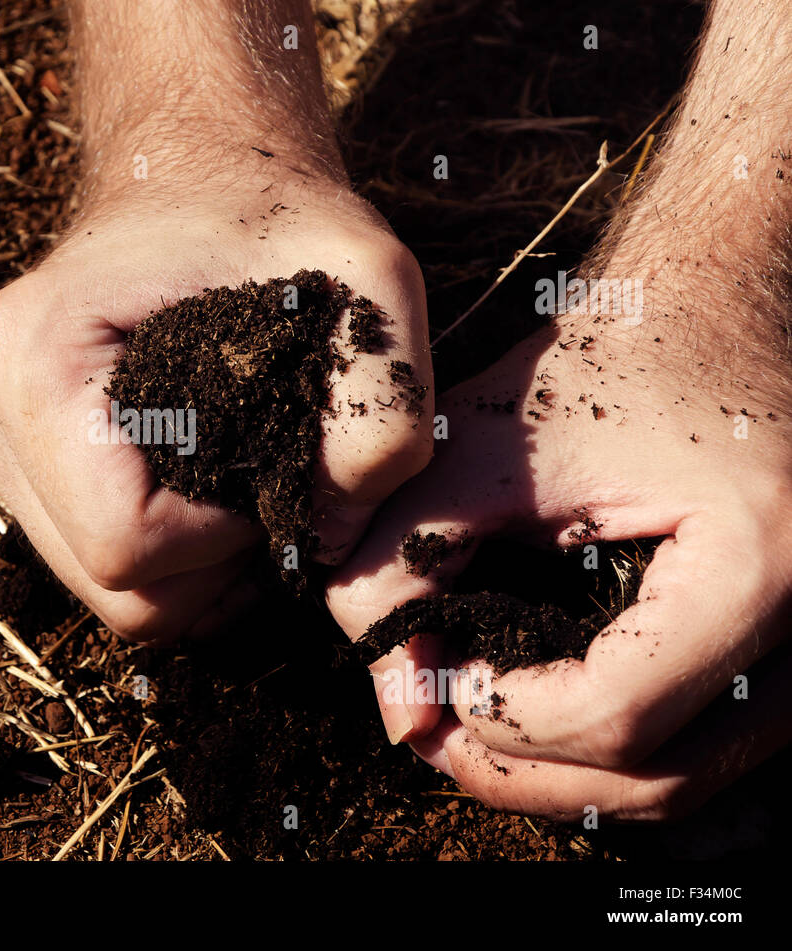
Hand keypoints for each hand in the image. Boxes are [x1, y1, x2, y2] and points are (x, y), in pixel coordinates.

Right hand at [0, 181, 431, 641]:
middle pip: (110, 588)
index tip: (272, 462)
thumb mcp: (368, 278)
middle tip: (267, 471)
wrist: (196, 174)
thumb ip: (385, 411)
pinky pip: (94, 566)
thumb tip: (329, 536)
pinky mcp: (8, 458)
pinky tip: (203, 477)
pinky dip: (168, 552)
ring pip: (104, 590)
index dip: (225, 535)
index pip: (124, 544)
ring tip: (238, 467)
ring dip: (197, 562)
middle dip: (216, 560)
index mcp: (36, 359)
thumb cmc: (270, 215)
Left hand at [327, 250, 791, 818]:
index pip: (616, 714)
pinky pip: (709, 745)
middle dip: (519, 769)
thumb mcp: (488, 441)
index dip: (497, 716)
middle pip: (659, 776)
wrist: (721, 300)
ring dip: (564, 775)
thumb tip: (384, 691)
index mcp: (763, 560)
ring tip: (466, 723)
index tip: (421, 676)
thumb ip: (405, 553)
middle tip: (424, 728)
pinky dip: (615, 751)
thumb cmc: (613, 350)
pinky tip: (535, 708)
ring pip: (688, 779)